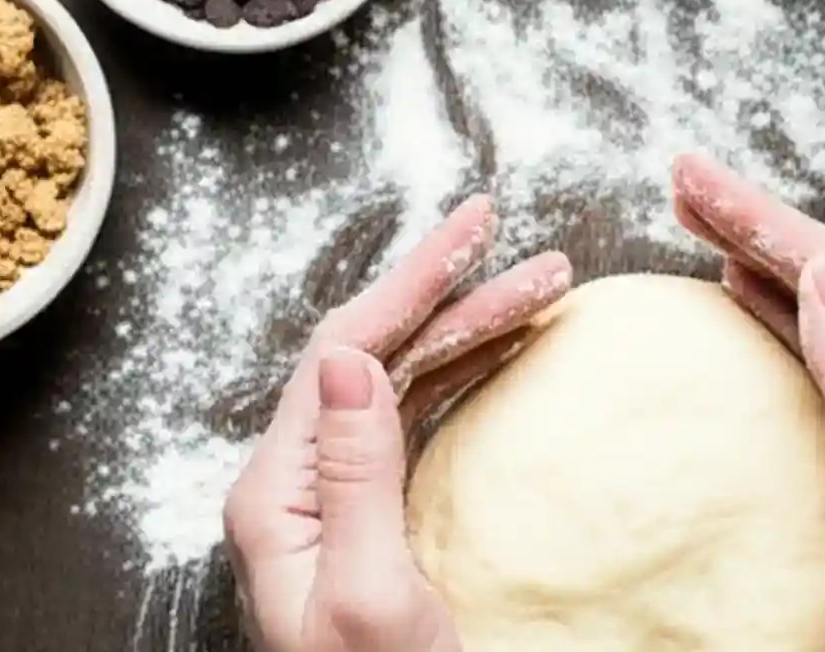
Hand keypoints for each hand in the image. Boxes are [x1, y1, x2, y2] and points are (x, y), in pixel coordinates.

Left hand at [224, 196, 572, 651]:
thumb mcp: (368, 593)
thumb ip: (355, 473)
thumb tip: (346, 354)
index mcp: (280, 491)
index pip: (347, 351)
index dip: (413, 281)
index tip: (476, 231)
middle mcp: (303, 483)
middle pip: (384, 356)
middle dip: (461, 297)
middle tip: (537, 259)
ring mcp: (340, 499)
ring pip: (410, 383)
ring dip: (475, 331)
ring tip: (544, 294)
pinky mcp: (379, 518)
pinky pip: (423, 423)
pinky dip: (470, 378)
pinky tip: (506, 356)